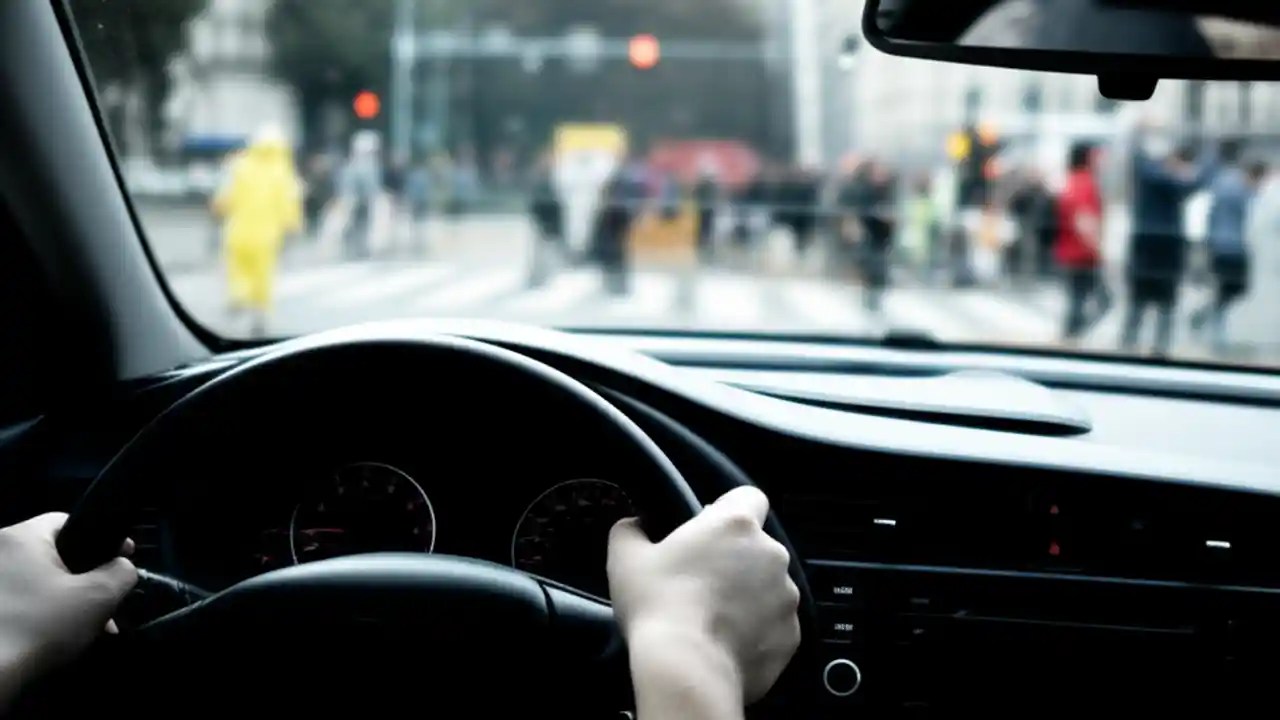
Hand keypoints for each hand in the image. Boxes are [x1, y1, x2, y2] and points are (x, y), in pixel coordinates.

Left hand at [0, 513, 135, 706]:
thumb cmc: (41, 626)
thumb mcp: (98, 597)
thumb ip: (121, 572)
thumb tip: (123, 566)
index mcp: (21, 537)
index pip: (68, 522)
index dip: (103, 539)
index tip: (122, 560)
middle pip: (54, 557)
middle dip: (86, 581)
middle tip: (106, 606)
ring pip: (37, 582)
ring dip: (66, 601)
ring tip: (89, 629)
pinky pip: (19, 600)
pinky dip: (40, 613)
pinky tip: (58, 637)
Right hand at [608, 486, 800, 703]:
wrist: (686, 669)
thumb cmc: (657, 605)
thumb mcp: (625, 558)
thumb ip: (630, 530)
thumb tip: (633, 525)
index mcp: (736, 524)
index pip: (748, 496)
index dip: (727, 510)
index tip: (707, 530)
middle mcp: (771, 554)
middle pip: (757, 546)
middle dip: (735, 560)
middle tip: (700, 581)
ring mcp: (786, 596)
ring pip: (768, 586)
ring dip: (748, 596)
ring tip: (713, 619)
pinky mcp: (791, 634)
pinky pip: (774, 624)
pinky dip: (756, 631)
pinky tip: (726, 643)